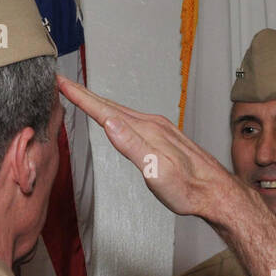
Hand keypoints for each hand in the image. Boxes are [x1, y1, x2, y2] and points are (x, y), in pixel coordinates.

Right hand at [56, 74, 237, 219]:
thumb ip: (132, 146)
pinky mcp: (164, 136)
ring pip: (121, 111)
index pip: (105, 110)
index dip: (80, 97)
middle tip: (63, 82)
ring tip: (82, 96)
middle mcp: (152, 124)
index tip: (61, 83)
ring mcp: (159, 129)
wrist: (215, 192)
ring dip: (99, 102)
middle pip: (111, 106)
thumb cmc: (187, 189)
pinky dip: (116, 112)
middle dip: (84, 94)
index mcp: (145, 130)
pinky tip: (115, 117)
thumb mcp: (155, 172)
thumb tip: (108, 123)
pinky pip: (133, 119)